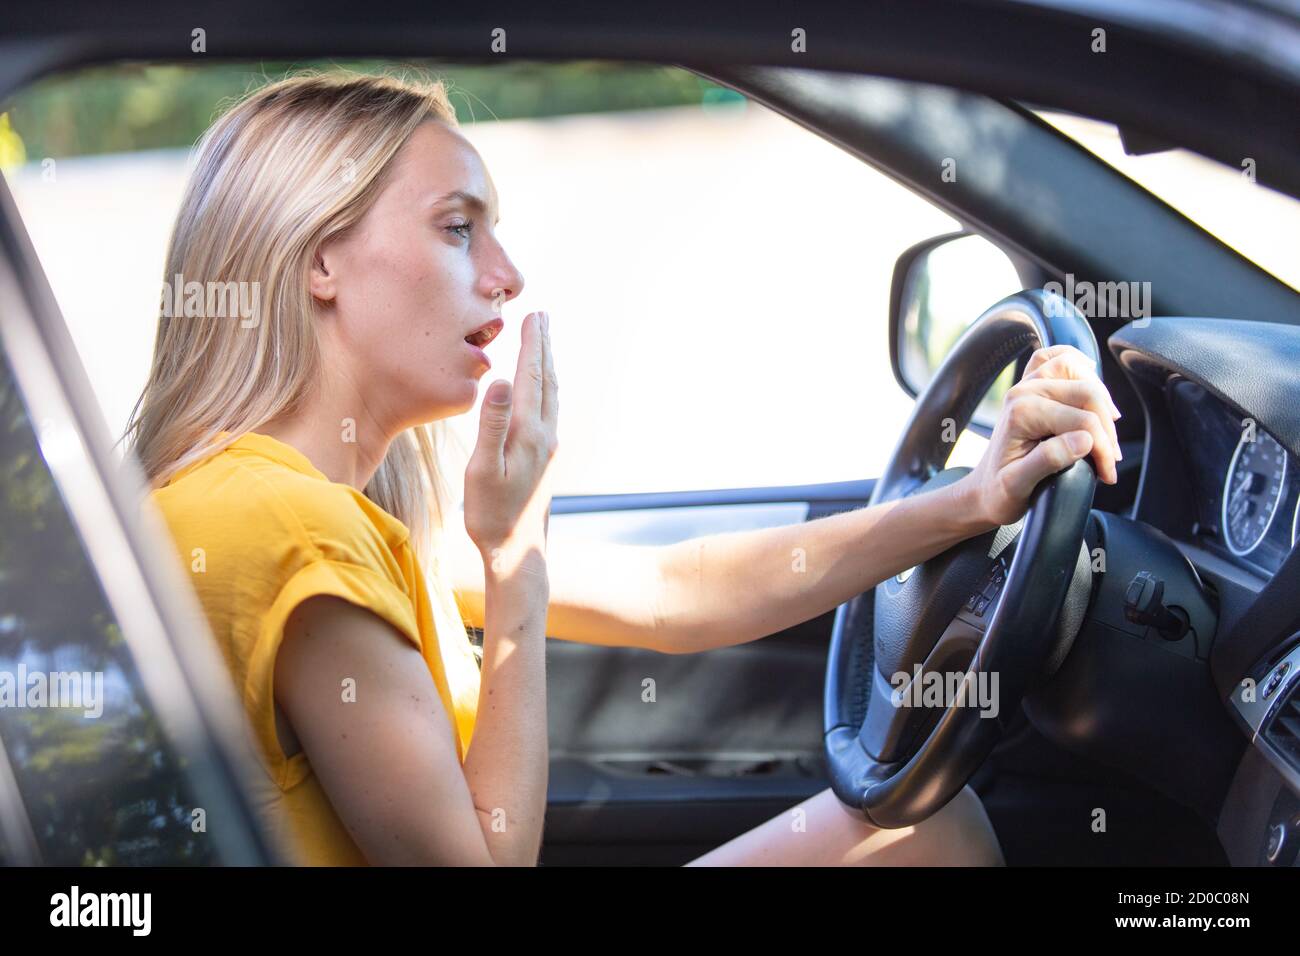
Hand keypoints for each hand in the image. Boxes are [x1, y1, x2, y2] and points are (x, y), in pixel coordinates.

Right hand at [462, 312, 558, 568]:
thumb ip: (492, 424)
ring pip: (550, 395)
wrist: (516, 550)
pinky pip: (548, 409)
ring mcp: (548, 447)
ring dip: (546, 365)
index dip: (531, 345)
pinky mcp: (545, 457)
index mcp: (529, 433)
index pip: (531, 377)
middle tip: (541, 317)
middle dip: (543, 347)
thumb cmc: (492, 513)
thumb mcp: (484, 469)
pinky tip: (539, 389)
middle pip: (546, 380)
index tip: (533, 316)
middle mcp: (545, 435)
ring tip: (542, 343)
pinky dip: (544, 387)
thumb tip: (502, 381)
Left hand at [963, 344, 1121, 527]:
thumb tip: (1085, 440)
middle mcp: (1024, 391)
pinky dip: (1078, 364)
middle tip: (1110, 460)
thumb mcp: (1019, 485)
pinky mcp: (1031, 386)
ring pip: (1081, 372)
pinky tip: (1092, 379)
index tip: (1108, 475)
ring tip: (1107, 432)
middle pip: (1089, 393)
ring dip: (1102, 400)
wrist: (983, 491)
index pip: (1084, 421)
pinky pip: (1057, 358)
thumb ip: (1050, 460)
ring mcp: (1027, 385)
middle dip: (1108, 429)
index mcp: (1022, 412)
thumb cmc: (1000, 491)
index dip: (1103, 448)